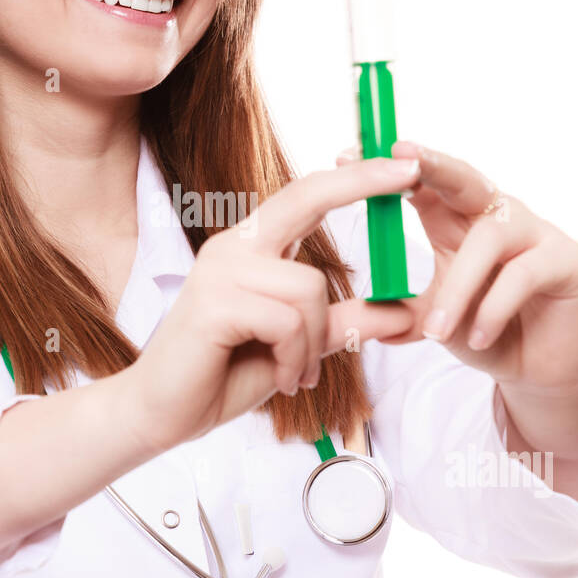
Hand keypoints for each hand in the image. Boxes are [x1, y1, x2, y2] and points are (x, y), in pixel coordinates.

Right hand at [127, 155, 421, 451]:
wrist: (163, 413)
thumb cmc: (224, 374)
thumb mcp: (299, 344)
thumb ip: (344, 323)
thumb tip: (404, 313)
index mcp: (250, 247)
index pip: (306, 195)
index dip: (355, 176)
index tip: (405, 164)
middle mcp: (233, 247)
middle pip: (307, 198)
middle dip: (363, 182)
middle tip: (414, 174)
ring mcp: (220, 271)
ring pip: (310, 288)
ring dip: (314, 343)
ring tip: (296, 373)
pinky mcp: (215, 304)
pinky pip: (288, 322)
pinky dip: (296, 358)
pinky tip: (281, 379)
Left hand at [342, 140, 577, 399]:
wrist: (540, 370)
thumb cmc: (484, 332)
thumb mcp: (432, 321)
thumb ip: (398, 314)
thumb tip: (354, 322)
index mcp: (457, 220)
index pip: (421, 181)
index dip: (388, 168)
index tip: (345, 155)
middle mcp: (496, 215)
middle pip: (463, 177)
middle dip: (430, 163)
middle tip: (399, 154)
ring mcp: (535, 232)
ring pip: (489, 238)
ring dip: (458, 288)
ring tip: (436, 331)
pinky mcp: (566, 260)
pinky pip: (523, 274)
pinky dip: (492, 308)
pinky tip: (477, 339)